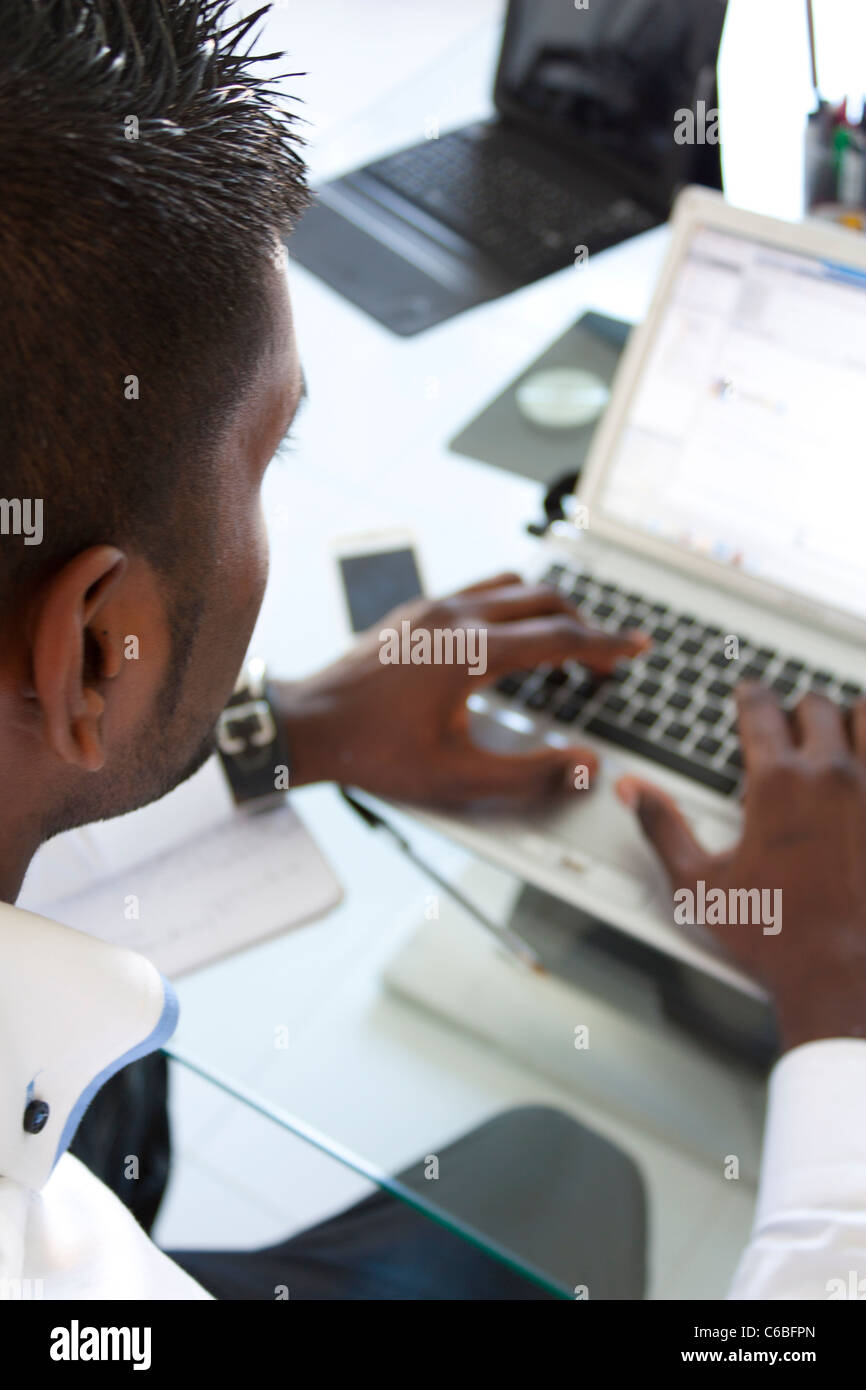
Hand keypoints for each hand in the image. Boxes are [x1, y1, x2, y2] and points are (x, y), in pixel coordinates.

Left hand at [273, 571, 647, 808]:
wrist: (307, 724)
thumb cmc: (373, 751)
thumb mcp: (457, 776)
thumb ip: (529, 773)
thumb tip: (584, 766)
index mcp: (474, 651)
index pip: (561, 637)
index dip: (608, 645)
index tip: (638, 646)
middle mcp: (456, 616)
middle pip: (544, 601)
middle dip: (584, 626)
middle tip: (606, 658)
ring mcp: (432, 608)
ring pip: (511, 586)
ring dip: (547, 608)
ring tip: (565, 641)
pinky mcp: (414, 611)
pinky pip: (479, 591)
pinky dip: (511, 605)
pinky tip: (508, 635)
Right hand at [617, 685, 865, 1050]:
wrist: (849, 976)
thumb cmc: (779, 938)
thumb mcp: (702, 886)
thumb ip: (663, 829)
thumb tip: (633, 792)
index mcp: (778, 783)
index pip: (761, 708)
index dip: (750, 694)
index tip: (749, 693)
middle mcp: (833, 775)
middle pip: (818, 705)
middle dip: (800, 710)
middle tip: (792, 725)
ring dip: (854, 720)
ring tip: (843, 736)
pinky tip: (865, 778)